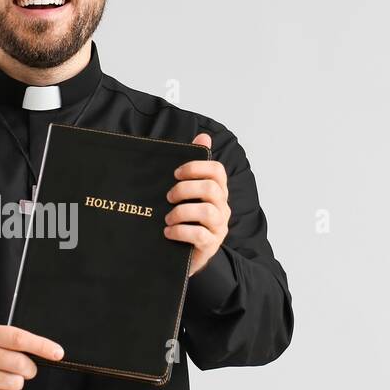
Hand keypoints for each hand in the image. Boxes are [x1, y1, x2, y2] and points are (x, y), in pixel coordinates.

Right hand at [0, 323, 63, 389]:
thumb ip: (20, 344)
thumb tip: (53, 353)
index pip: (18, 339)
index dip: (41, 346)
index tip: (58, 353)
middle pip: (19, 362)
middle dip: (29, 369)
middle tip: (23, 371)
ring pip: (16, 383)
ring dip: (17, 384)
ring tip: (4, 381)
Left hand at [165, 132, 230, 275]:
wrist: (185, 253)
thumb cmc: (186, 219)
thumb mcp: (186, 192)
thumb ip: (194, 167)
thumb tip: (204, 136)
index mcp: (217, 191)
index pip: (217, 171)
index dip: (195, 168)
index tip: (175, 173)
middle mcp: (222, 207)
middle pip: (211, 188)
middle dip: (185, 189)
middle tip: (168, 196)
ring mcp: (218, 226)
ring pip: (207, 211)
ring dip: (181, 211)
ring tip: (167, 218)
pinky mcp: (210, 244)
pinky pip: (199, 234)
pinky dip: (180, 231)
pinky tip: (168, 232)